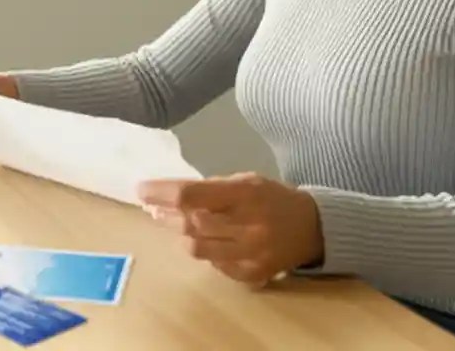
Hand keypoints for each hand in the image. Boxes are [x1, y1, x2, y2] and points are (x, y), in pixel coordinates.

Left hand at [137, 172, 323, 286]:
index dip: (161, 193)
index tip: (141, 190)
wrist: (313, 228)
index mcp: (246, 194)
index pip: (192, 195)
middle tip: (152, 207)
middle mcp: (248, 226)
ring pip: (196, 248)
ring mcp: (250, 254)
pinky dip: (204, 250)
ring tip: (171, 221)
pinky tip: (204, 239)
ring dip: (179, 234)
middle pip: (190, 224)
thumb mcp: (246, 180)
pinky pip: (213, 264)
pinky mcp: (252, 274)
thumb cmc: (272, 198)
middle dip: (165, 214)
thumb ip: (211, 188)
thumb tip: (168, 196)